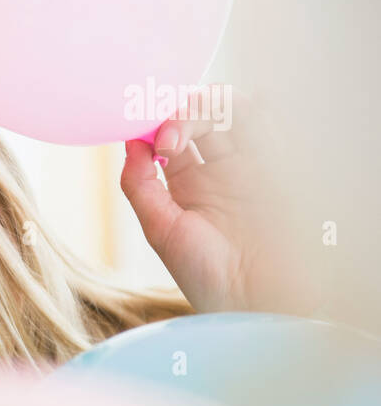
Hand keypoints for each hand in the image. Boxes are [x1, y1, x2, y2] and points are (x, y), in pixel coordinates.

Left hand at [119, 88, 318, 315]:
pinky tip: (241, 111)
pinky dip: (255, 109)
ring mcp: (247, 168)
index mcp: (183, 184)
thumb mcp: (160, 229)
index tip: (140, 123)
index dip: (155, 121)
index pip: (168, 135)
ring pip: (231, 114)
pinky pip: (268, 128)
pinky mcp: (276, 169)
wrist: (254, 299)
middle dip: (181, 112)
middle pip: (199, 117)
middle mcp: (216, 171)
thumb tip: (129, 141)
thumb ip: (139, 184)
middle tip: (167, 138)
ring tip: (191, 127)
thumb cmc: (205, 274)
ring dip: (210, 106)